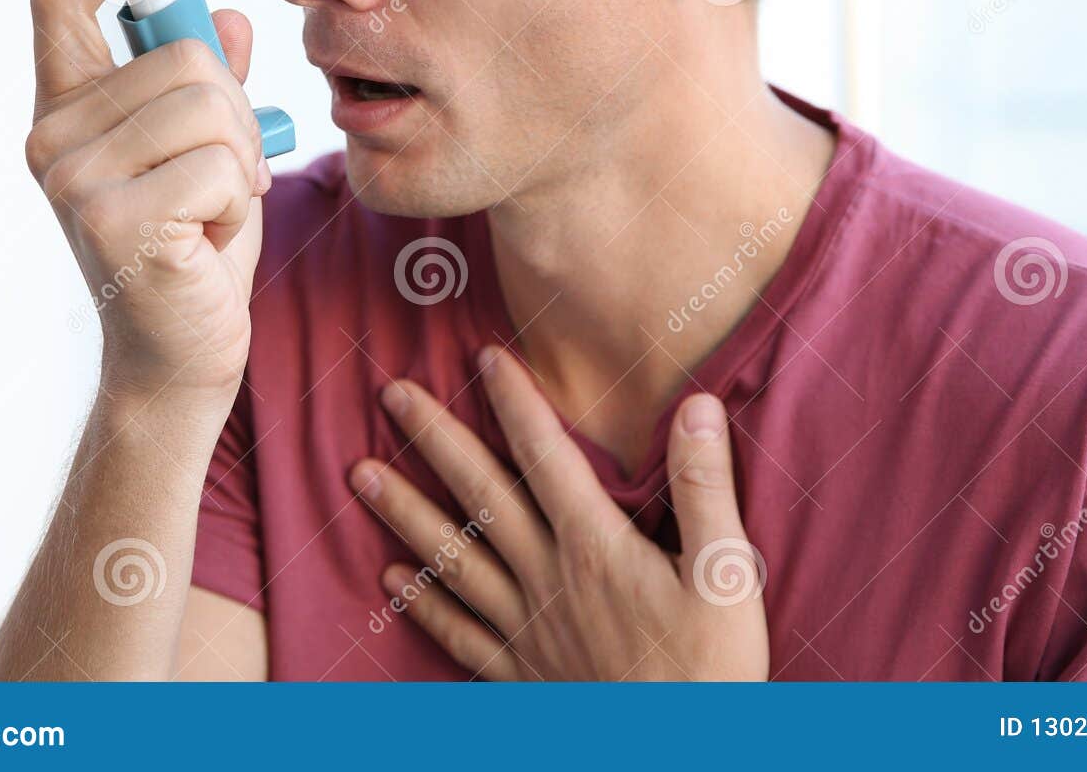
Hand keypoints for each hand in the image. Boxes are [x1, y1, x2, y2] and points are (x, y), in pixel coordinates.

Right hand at [25, 0, 267, 401]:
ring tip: (216, 207)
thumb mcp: (209, 153)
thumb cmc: (194, 251)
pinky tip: (207, 240)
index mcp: (68, 109)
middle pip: (184, 56)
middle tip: (229, 172)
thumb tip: (228, 19)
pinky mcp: (111, 218)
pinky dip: (237, 201)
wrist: (182, 352)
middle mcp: (53, 136)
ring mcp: (75, 178)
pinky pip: (220, 165)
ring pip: (211, 106)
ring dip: (242, 159)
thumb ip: (211, 86)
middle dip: (238, 111)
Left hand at [349, 346, 768, 680]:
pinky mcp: (520, 674)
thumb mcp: (726, 574)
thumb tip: (695, 405)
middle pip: (481, 496)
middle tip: (392, 393)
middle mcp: (548, 579)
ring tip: (360, 473)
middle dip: (436, 440)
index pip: (546, 456)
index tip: (485, 355)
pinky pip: (458, 632)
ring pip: (453, 558)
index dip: (516, 402)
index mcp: (595, 547)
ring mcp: (527, 629)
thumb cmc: (712, 672)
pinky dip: (423, 603)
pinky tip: (391, 578)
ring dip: (405, 512)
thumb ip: (705, 487)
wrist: (681, 759)